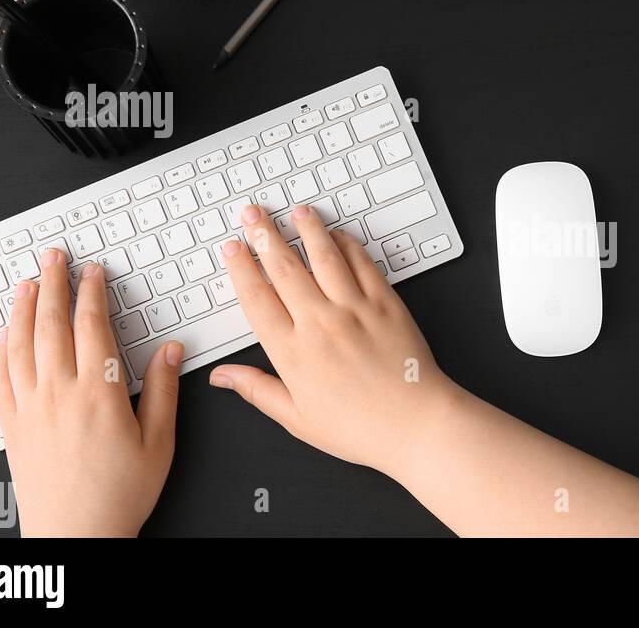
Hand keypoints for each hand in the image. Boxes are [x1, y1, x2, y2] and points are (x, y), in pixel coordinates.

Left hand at [0, 248, 182, 536]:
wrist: (75, 535)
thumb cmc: (119, 495)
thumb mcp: (158, 443)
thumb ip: (161, 391)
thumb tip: (170, 351)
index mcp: (98, 395)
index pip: (91, 327)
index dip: (91, 293)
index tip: (93, 272)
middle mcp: (58, 395)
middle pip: (50, 325)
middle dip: (52, 285)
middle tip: (54, 258)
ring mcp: (29, 408)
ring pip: (20, 344)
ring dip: (22, 307)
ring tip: (27, 283)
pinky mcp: (12, 425)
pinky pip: (1, 375)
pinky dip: (2, 346)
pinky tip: (6, 334)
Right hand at [208, 204, 452, 472]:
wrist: (416, 425)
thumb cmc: (361, 428)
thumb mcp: (297, 418)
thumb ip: (257, 390)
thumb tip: (222, 376)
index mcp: (293, 353)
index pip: (256, 298)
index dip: (240, 268)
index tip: (232, 248)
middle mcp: (320, 324)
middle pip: (284, 267)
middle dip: (264, 235)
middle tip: (252, 213)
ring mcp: (355, 310)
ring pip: (324, 257)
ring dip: (307, 229)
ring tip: (296, 210)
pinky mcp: (386, 304)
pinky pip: (363, 264)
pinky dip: (349, 245)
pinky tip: (339, 235)